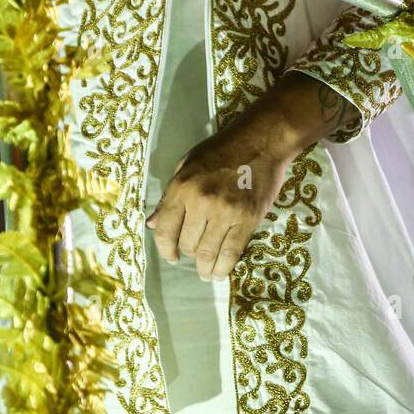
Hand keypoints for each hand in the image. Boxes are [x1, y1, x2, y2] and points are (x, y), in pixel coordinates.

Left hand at [145, 117, 292, 281]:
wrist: (261, 140)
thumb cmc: (221, 149)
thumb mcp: (186, 164)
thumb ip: (169, 196)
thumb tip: (152, 223)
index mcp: (182, 187)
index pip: (164, 230)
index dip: (165, 249)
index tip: (171, 256)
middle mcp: (200, 202)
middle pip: (187, 244)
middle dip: (189, 254)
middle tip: (195, 256)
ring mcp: (225, 212)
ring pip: (208, 253)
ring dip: (205, 267)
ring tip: (206, 272)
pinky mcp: (247, 219)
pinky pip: (232, 252)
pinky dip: (223, 268)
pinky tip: (219, 272)